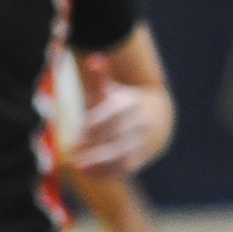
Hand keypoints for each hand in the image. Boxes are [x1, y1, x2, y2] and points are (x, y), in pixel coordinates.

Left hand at [70, 55, 153, 175]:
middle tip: (73, 151)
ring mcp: (142, 142)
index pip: (115, 114)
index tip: (81, 129)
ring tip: (78, 165)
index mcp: (130, 104)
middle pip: (117, 135)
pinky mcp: (141, 157)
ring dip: (100, 161)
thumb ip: (100, 77)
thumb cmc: (122, 102)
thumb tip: (95, 59)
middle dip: (95, 144)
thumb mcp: (111, 89)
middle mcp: (139, 124)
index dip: (98, 122)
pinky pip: (126, 166)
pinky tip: (88, 173)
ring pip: (123, 153)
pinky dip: (108, 171)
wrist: (159, 116)